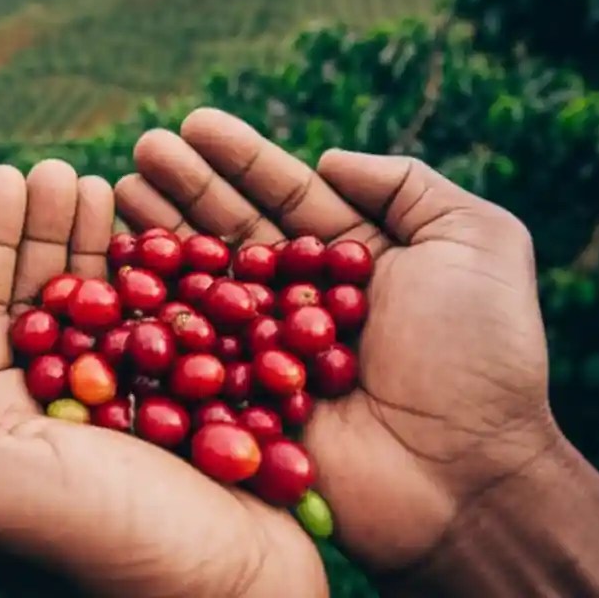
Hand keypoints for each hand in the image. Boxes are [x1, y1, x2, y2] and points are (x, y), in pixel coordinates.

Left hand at [0, 160, 326, 597]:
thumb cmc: (110, 555)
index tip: (5, 175)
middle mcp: (52, 425)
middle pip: (42, 303)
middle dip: (46, 232)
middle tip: (65, 169)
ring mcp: (124, 419)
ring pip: (105, 310)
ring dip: (102, 246)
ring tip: (109, 185)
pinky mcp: (189, 418)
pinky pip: (166, 332)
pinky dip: (163, 283)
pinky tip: (166, 239)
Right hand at [115, 109, 559, 573]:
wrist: (466, 476)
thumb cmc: (481, 358)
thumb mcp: (478, 242)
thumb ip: (409, 185)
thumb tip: (328, 159)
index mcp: (355, 262)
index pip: (287, 197)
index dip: (240, 159)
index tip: (193, 124)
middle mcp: (304, 302)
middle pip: (233, 233)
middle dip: (187, 188)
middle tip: (140, 150)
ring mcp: (268, 354)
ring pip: (203, 285)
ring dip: (160, 237)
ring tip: (117, 190)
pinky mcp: (240, 404)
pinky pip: (189, 353)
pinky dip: (153, 313)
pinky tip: (118, 271)